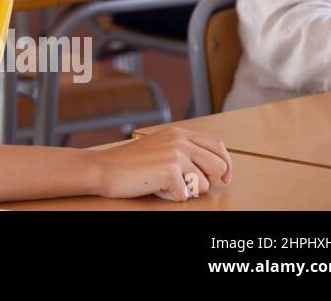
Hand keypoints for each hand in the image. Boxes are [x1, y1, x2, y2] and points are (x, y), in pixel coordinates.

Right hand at [92, 128, 232, 201]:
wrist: (104, 168)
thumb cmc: (130, 162)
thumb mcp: (160, 146)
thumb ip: (184, 150)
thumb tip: (214, 168)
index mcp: (179, 133)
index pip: (218, 146)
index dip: (226, 164)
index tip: (225, 178)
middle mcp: (180, 141)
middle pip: (219, 166)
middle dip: (208, 181)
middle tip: (190, 186)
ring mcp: (175, 156)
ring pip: (204, 185)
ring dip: (186, 190)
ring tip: (164, 183)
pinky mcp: (169, 172)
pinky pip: (185, 195)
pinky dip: (170, 196)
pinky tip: (155, 187)